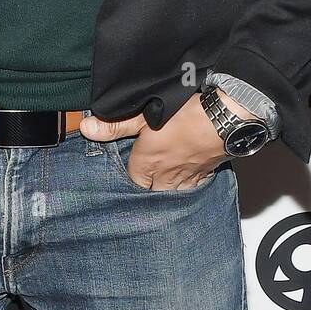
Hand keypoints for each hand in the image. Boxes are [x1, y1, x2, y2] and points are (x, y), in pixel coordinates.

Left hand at [80, 89, 242, 189]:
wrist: (223, 118)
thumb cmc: (184, 115)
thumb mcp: (143, 115)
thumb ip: (115, 125)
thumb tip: (87, 129)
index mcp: (147, 164)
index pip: (132, 182)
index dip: (130, 173)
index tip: (131, 165)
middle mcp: (166, 177)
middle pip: (152, 194)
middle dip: (148, 188)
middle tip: (147, 177)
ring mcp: (187, 179)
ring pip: (173, 195)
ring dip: (168, 190)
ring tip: (165, 181)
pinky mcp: (205, 174)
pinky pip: (193, 188)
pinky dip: (189, 186)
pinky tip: (188, 176)